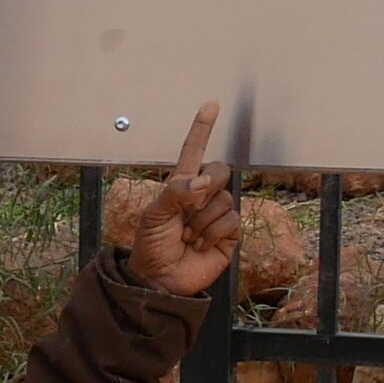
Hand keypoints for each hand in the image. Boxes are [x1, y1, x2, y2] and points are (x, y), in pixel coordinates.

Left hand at [120, 100, 241, 298]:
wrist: (161, 278)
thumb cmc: (152, 245)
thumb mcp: (155, 214)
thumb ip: (176, 192)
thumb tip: (202, 182)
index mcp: (181, 184)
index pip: (193, 150)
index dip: (202, 128)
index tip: (211, 104)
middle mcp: (202, 194)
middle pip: (220, 170)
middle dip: (205, 189)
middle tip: (187, 211)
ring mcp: (217, 214)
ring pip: (224, 199)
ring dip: (202, 220)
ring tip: (187, 236)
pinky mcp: (229, 234)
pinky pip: (231, 221)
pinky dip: (213, 234)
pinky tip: (200, 245)